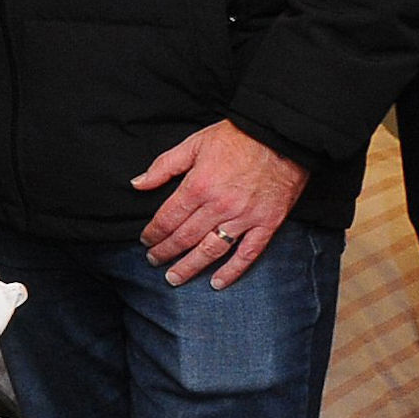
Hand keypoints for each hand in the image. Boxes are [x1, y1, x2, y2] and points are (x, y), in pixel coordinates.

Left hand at [132, 120, 307, 287]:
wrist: (281, 135)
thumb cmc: (237, 137)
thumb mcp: (194, 143)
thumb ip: (164, 166)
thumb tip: (137, 183)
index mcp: (198, 186)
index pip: (168, 218)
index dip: (153, 233)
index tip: (145, 241)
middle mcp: (219, 206)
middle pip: (185, 238)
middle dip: (165, 252)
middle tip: (154, 261)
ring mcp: (244, 217)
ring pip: (211, 250)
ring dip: (190, 267)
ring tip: (174, 278)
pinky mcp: (267, 223)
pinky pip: (247, 253)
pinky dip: (232, 271)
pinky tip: (216, 282)